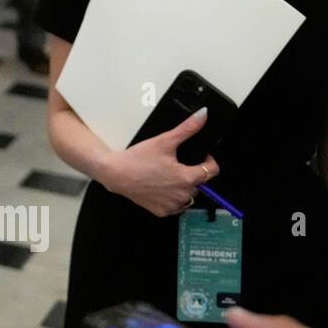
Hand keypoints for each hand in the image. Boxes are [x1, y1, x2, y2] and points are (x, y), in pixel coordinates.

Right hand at [102, 108, 218, 216]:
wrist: (115, 173)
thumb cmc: (137, 158)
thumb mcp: (164, 140)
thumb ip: (187, 129)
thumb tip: (203, 115)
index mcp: (187, 178)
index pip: (212, 171)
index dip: (207, 161)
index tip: (197, 157)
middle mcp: (182, 195)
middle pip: (200, 183)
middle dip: (192, 173)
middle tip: (174, 165)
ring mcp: (172, 205)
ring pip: (188, 195)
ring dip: (183, 187)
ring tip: (167, 176)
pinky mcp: (162, 212)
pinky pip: (176, 206)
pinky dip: (172, 198)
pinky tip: (160, 188)